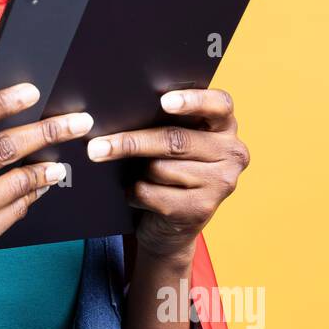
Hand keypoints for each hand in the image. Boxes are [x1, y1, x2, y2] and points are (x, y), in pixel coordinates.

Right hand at [0, 83, 93, 305]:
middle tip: (78, 121)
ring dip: (48, 168)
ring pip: (17, 182)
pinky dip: (32, 193)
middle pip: (2, 149)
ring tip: (63, 158)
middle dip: (47, 131)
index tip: (31, 92)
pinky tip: (42, 184)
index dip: (0, 103)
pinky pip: (15, 210)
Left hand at [86, 87, 249, 263]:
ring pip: (159, 168)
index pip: (219, 104)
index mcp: (226, 127)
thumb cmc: (168, 171)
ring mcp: (220, 184)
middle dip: (131, 142)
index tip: (163, 101)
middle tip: (95, 146)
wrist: (173, 228)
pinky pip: (151, 193)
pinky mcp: (200, 210)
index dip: (192, 100)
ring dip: (136, 172)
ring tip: (136, 175)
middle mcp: (232, 154)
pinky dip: (134, 193)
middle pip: (175, 140)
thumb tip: (120, 110)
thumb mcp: (175, 143)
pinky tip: (137, 195)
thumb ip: (166, 122)